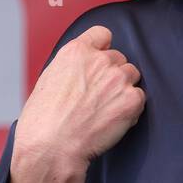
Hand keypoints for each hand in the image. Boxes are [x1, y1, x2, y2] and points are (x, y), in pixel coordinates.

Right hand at [10, 25, 145, 182]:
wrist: (52, 148)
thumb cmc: (42, 121)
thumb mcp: (48, 80)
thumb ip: (71, 68)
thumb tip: (82, 70)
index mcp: (76, 52)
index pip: (102, 34)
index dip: (102, 48)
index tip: (100, 61)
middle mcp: (100, 60)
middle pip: (118, 58)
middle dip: (112, 74)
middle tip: (99, 97)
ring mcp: (118, 79)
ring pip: (131, 76)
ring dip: (123, 89)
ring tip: (105, 110)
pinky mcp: (132, 99)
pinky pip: (140, 98)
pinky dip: (131, 109)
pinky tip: (113, 121)